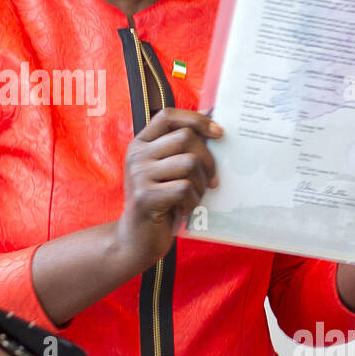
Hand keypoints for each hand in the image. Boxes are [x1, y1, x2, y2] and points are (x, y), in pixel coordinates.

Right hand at [114, 110, 222, 272]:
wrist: (136, 239)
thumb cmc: (159, 202)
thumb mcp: (165, 171)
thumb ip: (180, 148)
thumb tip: (212, 117)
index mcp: (141, 144)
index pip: (168, 116)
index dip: (196, 120)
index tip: (218, 133)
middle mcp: (136, 155)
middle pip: (185, 138)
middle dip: (207, 159)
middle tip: (211, 181)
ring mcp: (139, 176)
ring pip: (189, 162)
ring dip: (201, 183)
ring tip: (195, 197)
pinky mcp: (145, 197)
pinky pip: (184, 189)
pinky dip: (192, 201)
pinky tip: (184, 210)